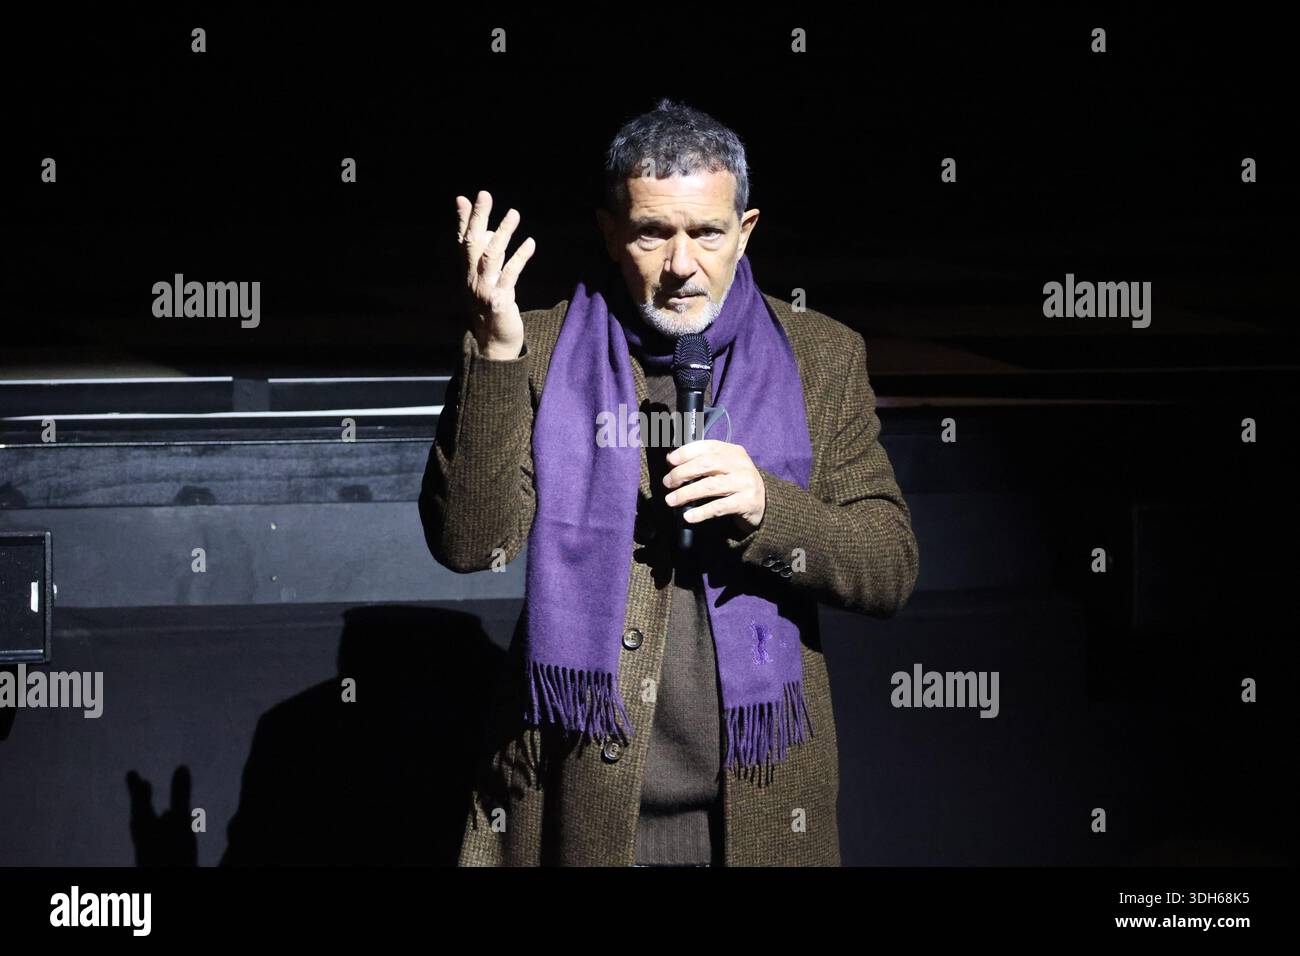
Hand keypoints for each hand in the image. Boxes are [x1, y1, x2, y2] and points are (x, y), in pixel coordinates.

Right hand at [456, 190, 535, 359]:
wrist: (494, 345)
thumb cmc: (492, 309)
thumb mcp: (486, 280)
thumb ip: (486, 255)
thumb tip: (488, 230)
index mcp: (468, 273)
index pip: (463, 241)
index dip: (463, 220)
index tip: (463, 198)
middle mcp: (472, 278)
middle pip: (473, 243)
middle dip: (478, 217)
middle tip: (484, 194)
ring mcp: (484, 289)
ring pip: (491, 255)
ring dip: (502, 233)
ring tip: (514, 213)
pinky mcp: (499, 301)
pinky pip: (510, 274)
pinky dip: (520, 257)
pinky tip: (530, 243)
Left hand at [663, 439, 765, 533]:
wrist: (765, 503)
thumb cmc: (737, 483)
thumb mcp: (726, 467)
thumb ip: (706, 462)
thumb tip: (674, 462)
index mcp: (733, 451)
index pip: (707, 446)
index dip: (686, 452)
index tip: (670, 460)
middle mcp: (740, 464)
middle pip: (707, 464)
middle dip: (682, 473)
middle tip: (668, 483)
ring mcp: (745, 483)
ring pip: (710, 486)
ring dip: (686, 493)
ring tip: (671, 500)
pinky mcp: (747, 502)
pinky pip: (719, 507)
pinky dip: (701, 512)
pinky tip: (689, 516)